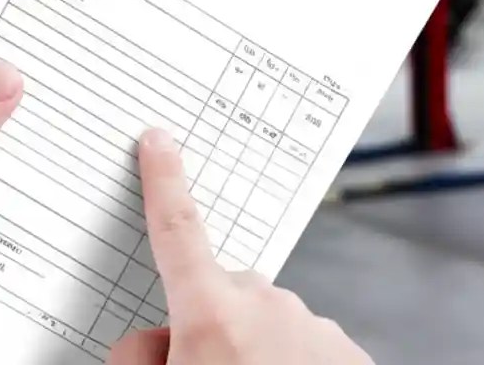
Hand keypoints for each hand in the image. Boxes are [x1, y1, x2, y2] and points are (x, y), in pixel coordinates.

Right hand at [109, 129, 371, 364]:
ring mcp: (310, 327)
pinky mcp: (344, 354)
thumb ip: (140, 361)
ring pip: (263, 324)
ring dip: (250, 354)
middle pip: (217, 296)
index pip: (177, 230)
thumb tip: (150, 346)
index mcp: (211, 316)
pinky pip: (302, 346)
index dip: (164, 182)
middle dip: (201, 329)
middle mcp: (266, 307)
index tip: (160, 141)